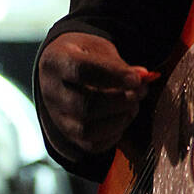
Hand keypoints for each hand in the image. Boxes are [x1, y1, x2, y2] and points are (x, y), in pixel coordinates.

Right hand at [38, 33, 156, 155]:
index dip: (113, 76)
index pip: (81, 71)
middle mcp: (51, 93)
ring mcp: (57, 118)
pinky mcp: (68, 135)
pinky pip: (93, 145)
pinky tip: (122, 117)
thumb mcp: (98, 48)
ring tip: (133, 105)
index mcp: (56, 62)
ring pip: (87, 130)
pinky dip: (115, 134)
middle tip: (141, 91)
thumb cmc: (84, 56)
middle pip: (85, 106)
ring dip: (120, 119)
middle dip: (121, 101)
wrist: (62, 72)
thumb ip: (119, 64)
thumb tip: (142, 77)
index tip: (137, 79)